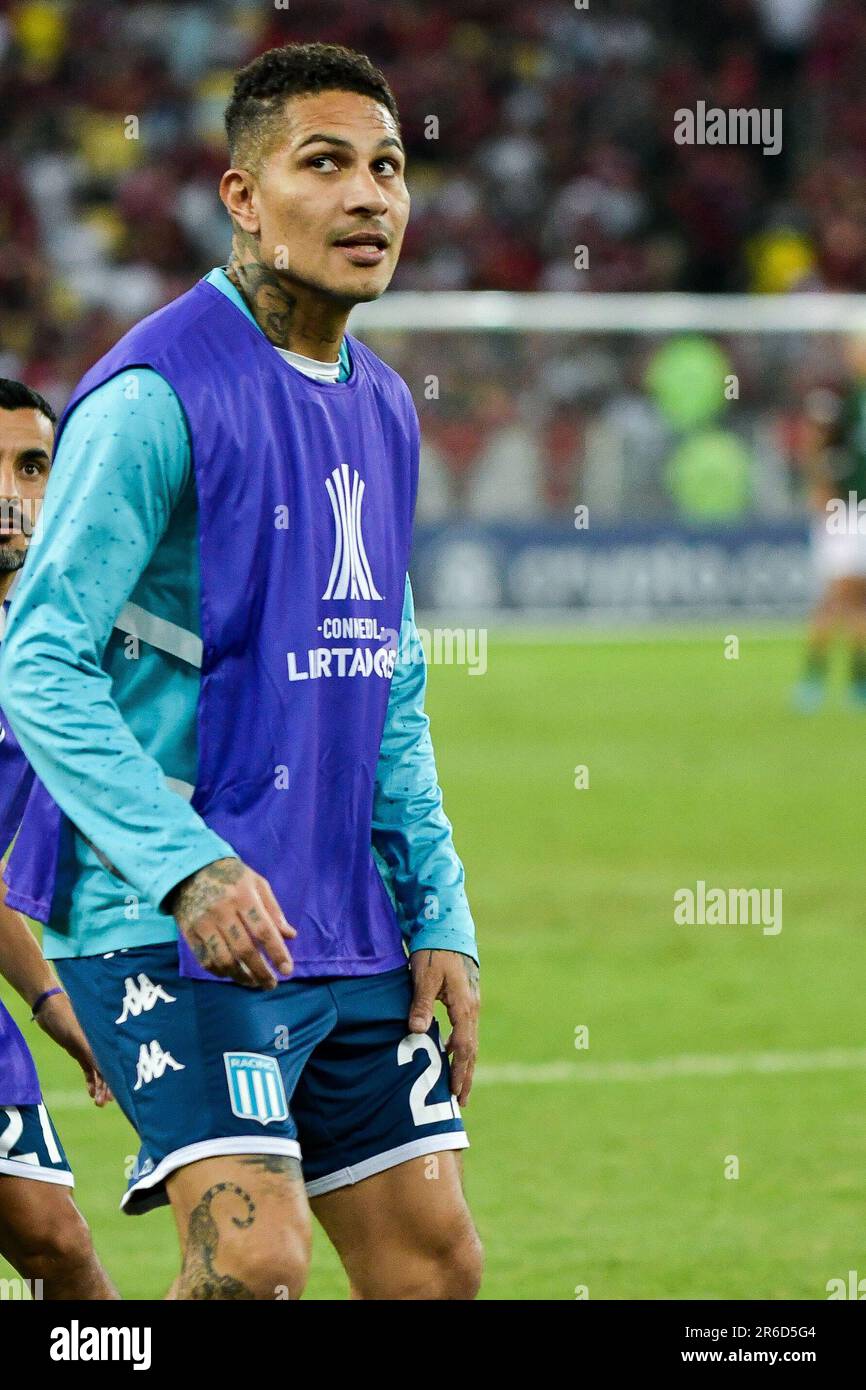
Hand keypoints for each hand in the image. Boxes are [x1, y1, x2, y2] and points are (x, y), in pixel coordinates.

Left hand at [36, 993, 112, 1106]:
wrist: (49, 1007)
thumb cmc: (65, 1017)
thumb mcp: (77, 1036)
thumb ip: (91, 1052)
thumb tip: (105, 1071)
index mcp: (102, 1040)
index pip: (113, 1063)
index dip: (116, 1079)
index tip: (118, 1095)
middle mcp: (99, 1045)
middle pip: (108, 1069)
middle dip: (108, 1087)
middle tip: (103, 1103)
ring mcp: (89, 1048)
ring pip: (99, 1072)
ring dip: (99, 1087)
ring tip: (98, 1103)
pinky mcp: (79, 1050)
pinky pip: (89, 1069)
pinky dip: (91, 1081)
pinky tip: (91, 1093)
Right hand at [167, 857, 296, 989]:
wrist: (190, 869)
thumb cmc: (231, 876)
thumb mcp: (257, 884)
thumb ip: (274, 910)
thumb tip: (290, 936)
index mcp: (243, 896)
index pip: (263, 930)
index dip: (277, 953)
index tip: (287, 970)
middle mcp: (222, 911)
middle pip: (244, 950)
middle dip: (261, 972)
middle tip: (271, 984)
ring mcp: (203, 923)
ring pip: (224, 960)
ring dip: (241, 977)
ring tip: (254, 983)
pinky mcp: (189, 933)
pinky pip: (205, 960)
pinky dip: (220, 972)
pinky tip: (232, 974)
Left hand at [409, 949, 479, 1106]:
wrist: (447, 929)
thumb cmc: (435, 952)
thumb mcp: (424, 976)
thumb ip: (421, 1004)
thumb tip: (417, 1031)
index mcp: (465, 1006)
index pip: (465, 1047)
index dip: (459, 1071)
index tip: (453, 1093)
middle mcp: (472, 1009)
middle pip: (472, 1050)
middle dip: (466, 1076)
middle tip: (460, 1102)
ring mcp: (471, 1004)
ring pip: (471, 1041)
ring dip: (465, 1064)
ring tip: (459, 1087)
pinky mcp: (465, 1000)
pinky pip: (466, 1031)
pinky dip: (461, 1048)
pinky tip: (452, 1053)